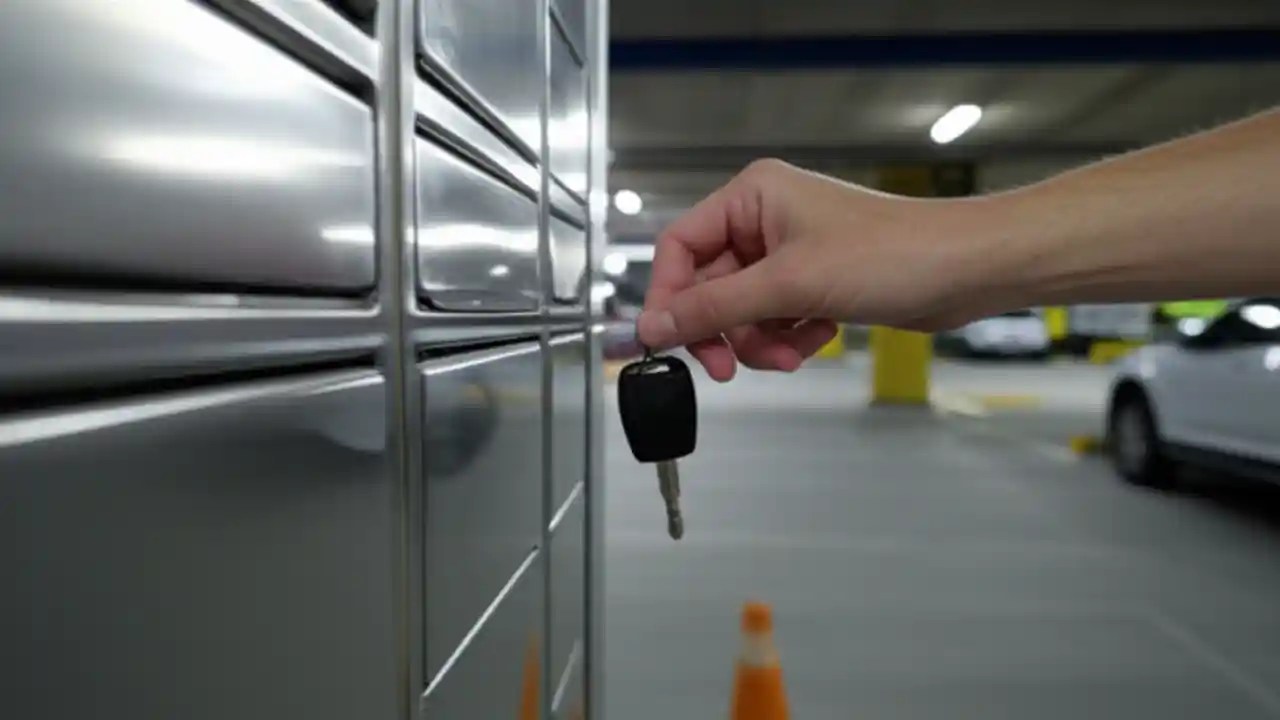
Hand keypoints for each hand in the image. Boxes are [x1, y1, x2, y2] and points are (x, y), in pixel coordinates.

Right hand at [636, 159, 1005, 380]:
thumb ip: (713, 307)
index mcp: (751, 196)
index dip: (671, 297)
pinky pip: (774, 318)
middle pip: (709, 286)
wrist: (964, 271)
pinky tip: (818, 339)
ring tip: (792, 353)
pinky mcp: (813, 281)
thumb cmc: (891, 254)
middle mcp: (764, 219)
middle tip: (730, 367)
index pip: (679, 247)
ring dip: (760, 341)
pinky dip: (788, 338)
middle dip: (726, 330)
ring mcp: (790, 252)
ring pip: (742, 310)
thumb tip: (653, 325)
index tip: (670, 342)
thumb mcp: (789, 285)